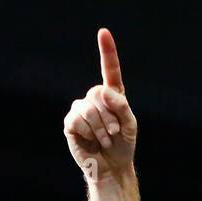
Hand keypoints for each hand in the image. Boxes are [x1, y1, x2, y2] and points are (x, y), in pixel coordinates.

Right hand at [63, 28, 137, 182]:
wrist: (112, 167)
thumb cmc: (123, 145)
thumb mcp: (130, 125)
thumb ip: (122, 106)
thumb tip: (103, 90)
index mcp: (112, 96)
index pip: (110, 70)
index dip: (107, 51)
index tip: (103, 33)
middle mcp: (94, 99)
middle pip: (98, 94)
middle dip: (110, 117)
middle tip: (114, 134)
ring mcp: (80, 109)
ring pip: (88, 109)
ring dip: (100, 129)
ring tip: (105, 140)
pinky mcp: (70, 123)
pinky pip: (77, 120)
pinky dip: (88, 132)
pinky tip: (91, 140)